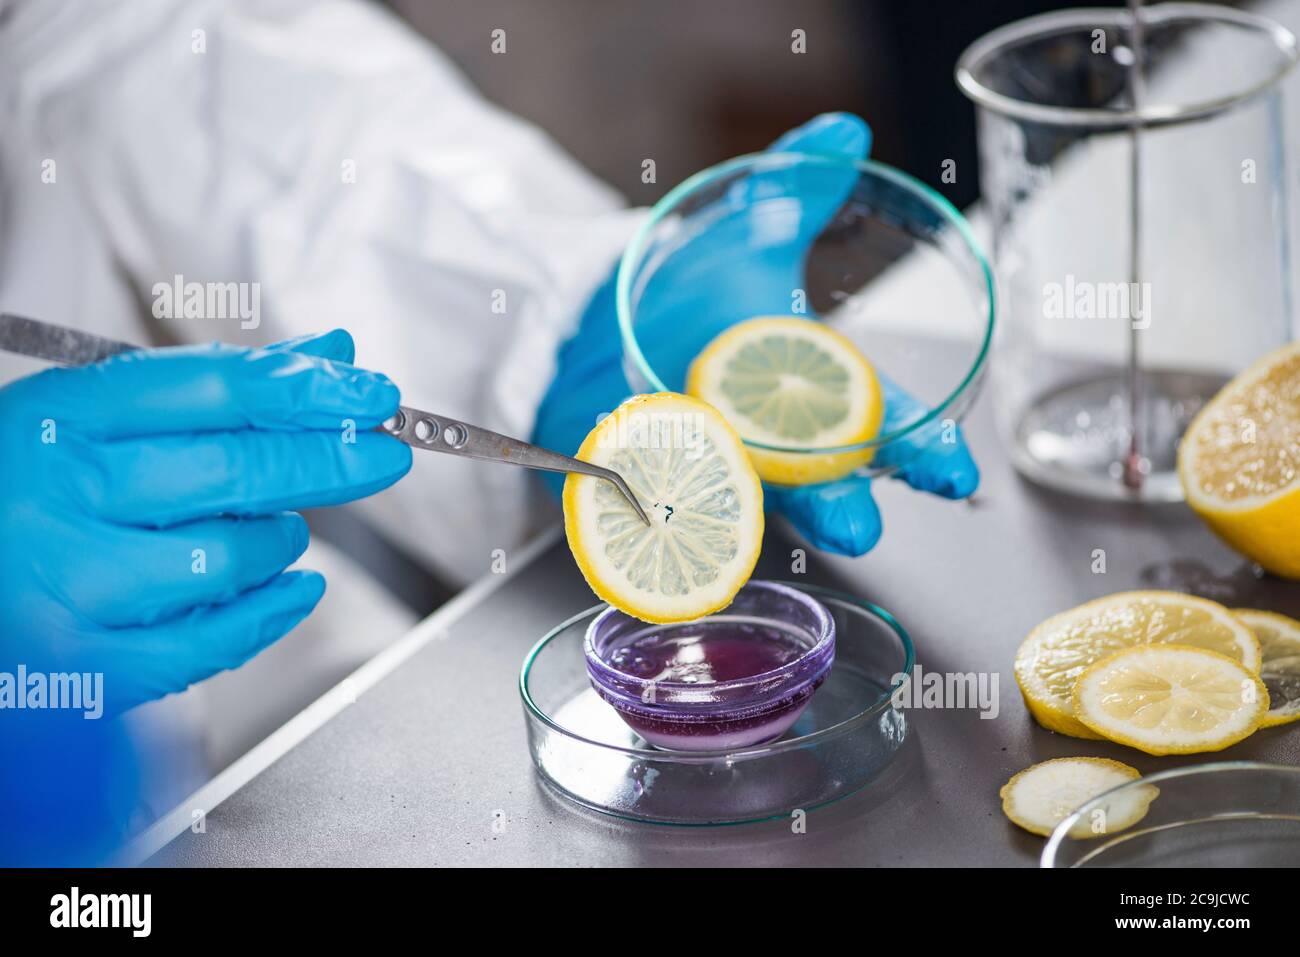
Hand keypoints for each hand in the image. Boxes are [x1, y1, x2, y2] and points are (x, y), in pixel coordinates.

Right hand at [0, 329, 411, 714]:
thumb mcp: (99, 412)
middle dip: (329, 461)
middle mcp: (62, 495)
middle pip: (235, 470)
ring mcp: (69, 582)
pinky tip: (295, 588)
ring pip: (229, 557)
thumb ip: (219, 384)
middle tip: (382, 453)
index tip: (370, 392)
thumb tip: (333, 351)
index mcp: (63, 417)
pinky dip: (269, 614)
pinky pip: (208, 641)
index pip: (213, 388)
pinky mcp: (83, 662)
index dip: (309, 388)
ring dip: (281, 540)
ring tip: (281, 528)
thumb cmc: (24, 482)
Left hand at [534, 112, 977, 555]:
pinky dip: (683, 514)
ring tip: (787, 538)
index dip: (922, 448)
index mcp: (813, 379)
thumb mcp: (749, 224)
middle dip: (844, 503)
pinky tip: (690, 531)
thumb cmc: (691, 282)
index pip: (880, 418)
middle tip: (864, 527)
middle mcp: (773, 432)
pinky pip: (675, 500)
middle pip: (820, 478)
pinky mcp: (660, 469)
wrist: (607, 318)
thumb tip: (843, 131)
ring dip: (766, 521)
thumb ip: (799, 184)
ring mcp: (716, 455)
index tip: (955, 474)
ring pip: (752, 501)